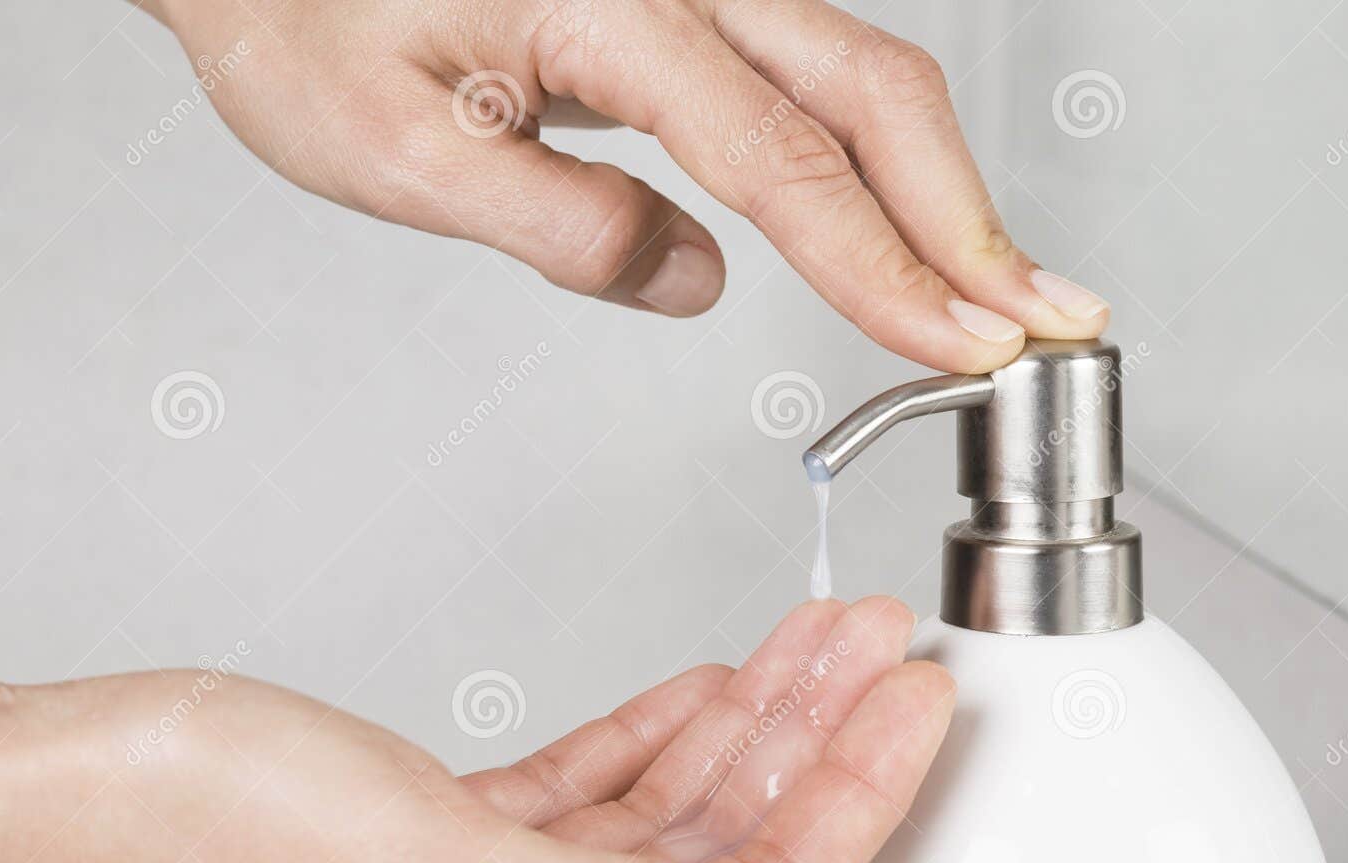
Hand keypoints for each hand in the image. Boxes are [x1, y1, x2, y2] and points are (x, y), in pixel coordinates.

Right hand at [0, 597, 950, 862]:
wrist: (48, 791)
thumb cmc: (190, 832)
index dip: (850, 793)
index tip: (912, 701)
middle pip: (724, 844)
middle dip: (815, 737)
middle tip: (883, 648)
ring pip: (666, 807)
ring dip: (745, 719)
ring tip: (816, 641)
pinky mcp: (447, 836)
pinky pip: (591, 787)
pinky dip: (654, 732)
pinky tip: (706, 688)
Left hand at [140, 0, 1107, 372]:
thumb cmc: (302, 17)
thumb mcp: (395, 152)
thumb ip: (555, 220)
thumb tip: (689, 282)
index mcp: (613, 4)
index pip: (785, 162)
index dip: (887, 267)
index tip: (961, 344)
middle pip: (869, 92)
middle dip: (966, 221)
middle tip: (1044, 319)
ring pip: (857, 77)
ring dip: (940, 190)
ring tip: (1001, 289)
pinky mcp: (683, 3)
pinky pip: (808, 77)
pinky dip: (874, 159)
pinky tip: (906, 220)